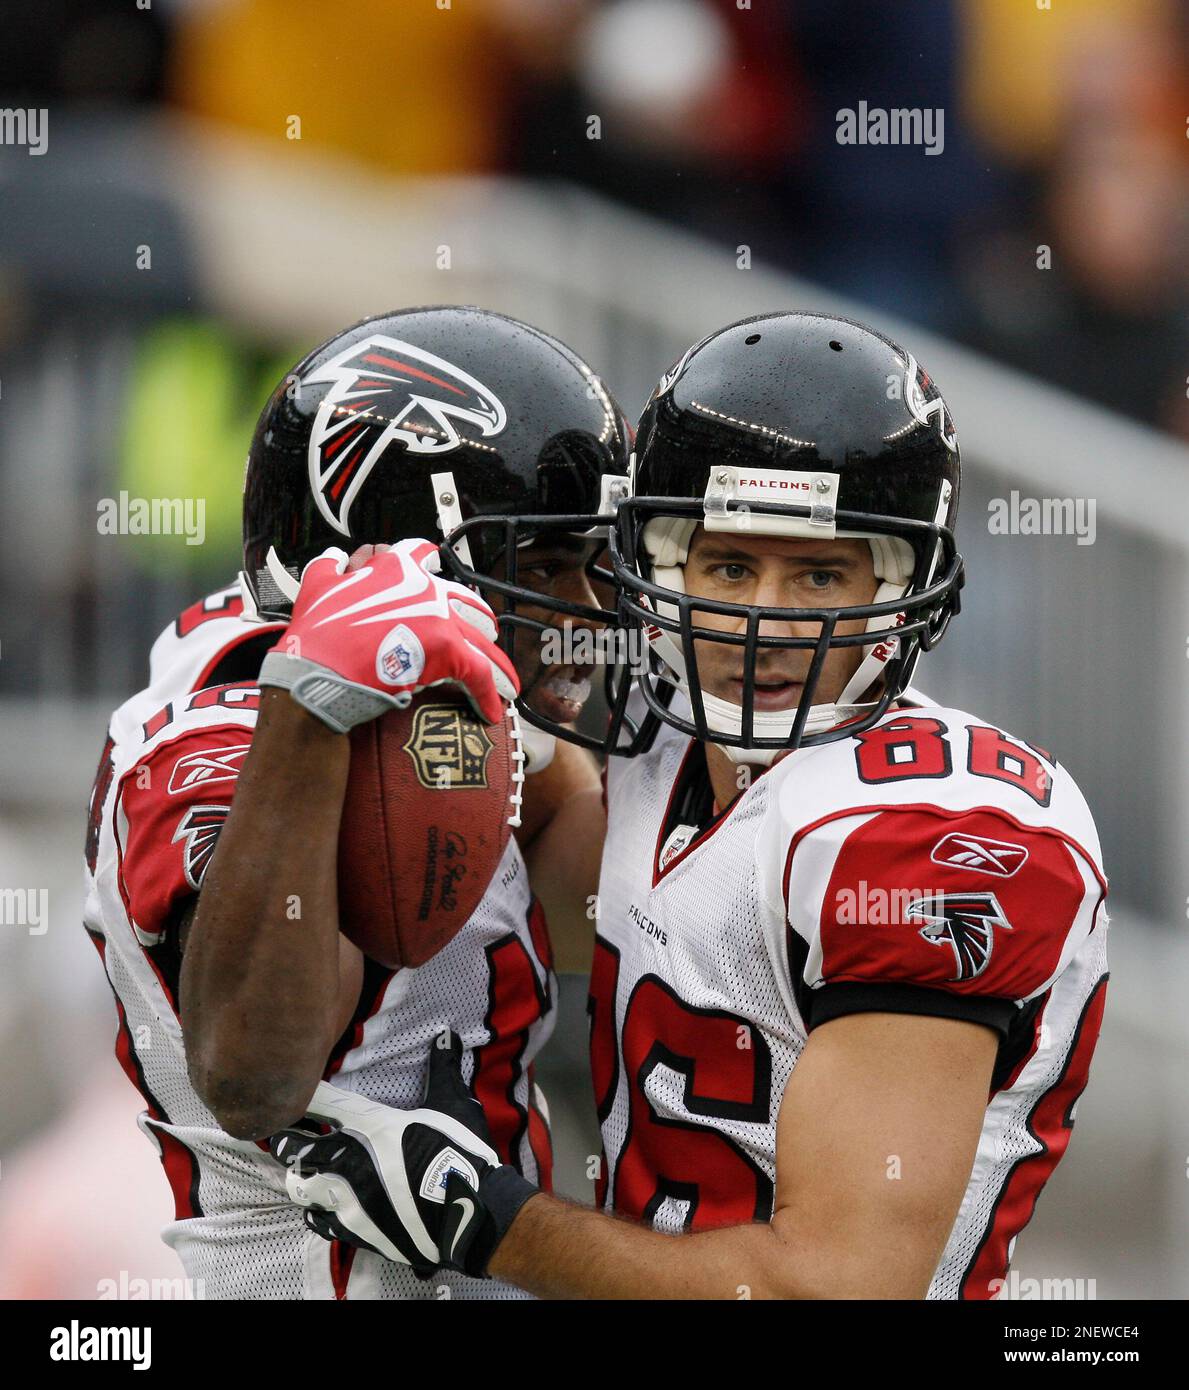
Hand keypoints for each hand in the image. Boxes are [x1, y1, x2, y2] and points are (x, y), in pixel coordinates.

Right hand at [258, 540, 518, 731]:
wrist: (318, 670)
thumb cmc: (315, 633)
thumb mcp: (315, 586)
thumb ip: (329, 567)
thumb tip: (334, 557)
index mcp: (394, 569)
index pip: (420, 552)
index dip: (427, 560)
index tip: (432, 566)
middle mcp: (424, 587)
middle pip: (466, 600)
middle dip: (477, 616)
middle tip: (484, 630)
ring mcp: (439, 617)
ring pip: (480, 639)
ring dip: (495, 659)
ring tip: (504, 678)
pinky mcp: (447, 650)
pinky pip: (479, 673)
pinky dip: (488, 694)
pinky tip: (492, 711)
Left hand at [269, 1034, 538, 1278]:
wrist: (469, 1216)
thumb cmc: (460, 1155)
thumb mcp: (454, 1105)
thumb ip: (442, 1068)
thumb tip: (447, 1033)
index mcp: (371, 1124)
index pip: (324, 1102)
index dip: (303, 1094)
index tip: (287, 1088)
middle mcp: (349, 1160)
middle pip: (296, 1148)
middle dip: (289, 1140)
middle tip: (285, 1136)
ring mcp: (348, 1198)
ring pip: (301, 1187)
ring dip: (302, 1178)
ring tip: (303, 1173)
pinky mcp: (354, 1231)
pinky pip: (319, 1221)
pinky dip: (318, 1212)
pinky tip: (323, 1208)